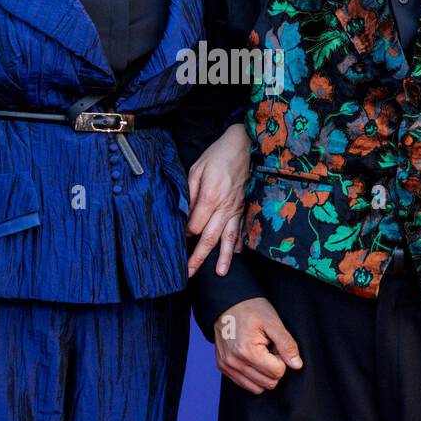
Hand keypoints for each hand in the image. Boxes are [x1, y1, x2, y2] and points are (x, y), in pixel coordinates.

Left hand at [186, 123, 249, 277]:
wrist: (243, 146)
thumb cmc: (217, 156)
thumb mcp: (196, 169)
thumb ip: (190, 193)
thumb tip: (184, 213)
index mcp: (210, 197)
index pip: (195, 225)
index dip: (185, 235)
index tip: (178, 240)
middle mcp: (224, 207)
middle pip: (210, 238)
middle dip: (199, 258)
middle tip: (189, 273)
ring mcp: (236, 210)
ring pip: (228, 238)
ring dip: (224, 258)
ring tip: (220, 274)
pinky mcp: (242, 209)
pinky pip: (240, 230)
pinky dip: (239, 245)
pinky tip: (237, 255)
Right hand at [214, 296, 302, 393]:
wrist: (227, 302)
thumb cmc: (251, 309)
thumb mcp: (273, 322)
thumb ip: (286, 344)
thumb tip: (297, 365)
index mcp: (248, 352)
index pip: (277, 373)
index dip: (281, 359)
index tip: (275, 345)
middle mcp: (234, 362)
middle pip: (268, 383)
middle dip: (273, 368)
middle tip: (269, 349)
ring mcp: (227, 366)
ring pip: (257, 388)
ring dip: (263, 374)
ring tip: (260, 353)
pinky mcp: (223, 368)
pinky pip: (244, 384)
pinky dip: (252, 376)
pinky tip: (251, 358)